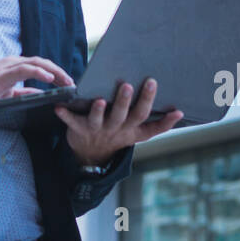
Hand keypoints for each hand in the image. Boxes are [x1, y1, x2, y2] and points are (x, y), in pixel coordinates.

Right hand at [0, 55, 74, 105]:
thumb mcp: (7, 93)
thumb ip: (22, 92)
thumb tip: (38, 94)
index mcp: (14, 67)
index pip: (39, 66)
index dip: (55, 73)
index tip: (66, 82)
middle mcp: (13, 63)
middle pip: (42, 62)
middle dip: (59, 72)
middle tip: (71, 83)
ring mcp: (8, 66)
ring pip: (36, 63)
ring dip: (54, 71)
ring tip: (65, 80)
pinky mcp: (3, 73)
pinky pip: (24, 69)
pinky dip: (38, 72)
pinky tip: (49, 78)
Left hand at [54, 78, 182, 165]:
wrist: (91, 154)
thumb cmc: (119, 134)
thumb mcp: (139, 133)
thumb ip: (159, 124)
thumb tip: (181, 112)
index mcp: (131, 129)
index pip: (144, 118)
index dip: (155, 111)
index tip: (165, 96)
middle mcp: (115, 129)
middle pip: (122, 116)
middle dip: (124, 101)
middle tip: (127, 85)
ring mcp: (97, 129)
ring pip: (98, 120)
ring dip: (98, 110)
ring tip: (99, 100)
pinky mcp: (78, 129)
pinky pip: (71, 122)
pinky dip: (65, 115)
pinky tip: (58, 107)